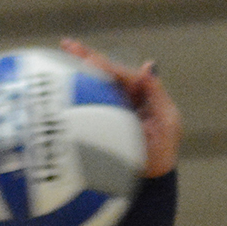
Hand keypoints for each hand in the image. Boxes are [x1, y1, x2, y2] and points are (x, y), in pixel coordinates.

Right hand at [61, 39, 180, 177]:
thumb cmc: (162, 152)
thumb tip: (147, 66)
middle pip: (103, 74)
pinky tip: (58, 85)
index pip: (121, 75)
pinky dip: (73, 95)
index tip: (88, 59)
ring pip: (93, 86)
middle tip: (67, 45)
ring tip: (61, 55)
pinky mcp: (100, 126)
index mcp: (139, 93)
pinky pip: (86, 106)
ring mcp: (111, 111)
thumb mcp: (167, 121)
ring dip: (76, 71)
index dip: (105, 65)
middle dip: (86, 58)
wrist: (148, 180)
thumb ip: (157, 93)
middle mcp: (123, 97)